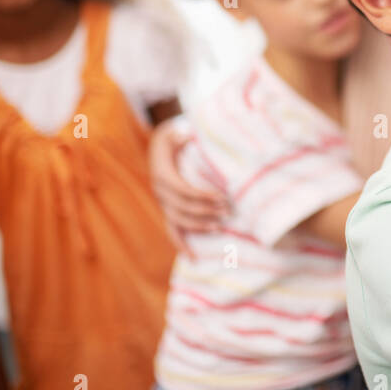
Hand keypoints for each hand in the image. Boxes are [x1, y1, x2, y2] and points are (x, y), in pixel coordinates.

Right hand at [148, 119, 227, 251]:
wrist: (161, 146)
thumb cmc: (174, 137)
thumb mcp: (176, 132)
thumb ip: (182, 135)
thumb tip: (188, 136)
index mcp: (163, 175)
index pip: (185, 191)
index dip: (203, 197)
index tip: (222, 198)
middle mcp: (160, 192)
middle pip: (184, 208)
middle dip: (207, 211)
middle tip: (229, 212)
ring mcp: (163, 203)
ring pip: (179, 221)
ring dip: (199, 226)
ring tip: (220, 226)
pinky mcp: (168, 210)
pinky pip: (172, 230)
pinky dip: (181, 244)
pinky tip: (193, 257)